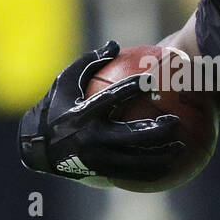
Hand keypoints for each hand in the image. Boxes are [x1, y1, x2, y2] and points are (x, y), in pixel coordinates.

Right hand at [18, 40, 184, 183]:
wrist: (37, 147)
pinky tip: (171, 168)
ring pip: (135, 160)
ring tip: (182, 148)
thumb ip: (89, 63)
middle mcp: (90, 138)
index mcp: (82, 114)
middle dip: (156, 130)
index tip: (154, 80)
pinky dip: (152, 172)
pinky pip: (131, 175)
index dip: (133, 88)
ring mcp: (96, 158)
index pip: (111, 98)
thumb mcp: (64, 82)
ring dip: (162, 156)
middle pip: (130, 135)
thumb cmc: (55, 107)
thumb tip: (115, 44)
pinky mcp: (100, 173)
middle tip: (176, 121)